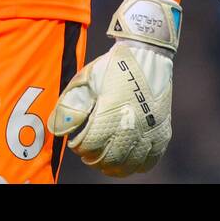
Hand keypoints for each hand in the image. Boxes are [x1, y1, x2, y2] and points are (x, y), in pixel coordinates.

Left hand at [48, 0, 180, 176]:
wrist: (146, 53)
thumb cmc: (112, 66)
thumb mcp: (86, 79)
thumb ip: (70, 105)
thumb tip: (57, 130)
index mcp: (111, 110)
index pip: (90, 145)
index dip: (79, 147)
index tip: (76, 142)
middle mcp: (133, 123)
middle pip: (109, 159)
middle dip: (94, 159)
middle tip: (87, 154)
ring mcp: (150, 128)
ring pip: (130, 164)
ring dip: (113, 167)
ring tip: (104, 161)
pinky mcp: (162, 130)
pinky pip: (151, 159)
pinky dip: (137, 166)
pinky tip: (126, 162)